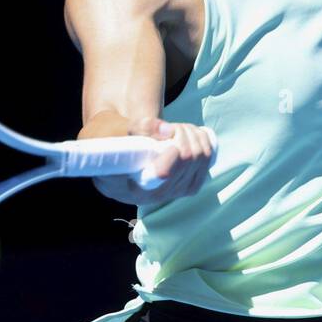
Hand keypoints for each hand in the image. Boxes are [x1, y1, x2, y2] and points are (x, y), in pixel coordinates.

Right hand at [91, 116, 214, 206]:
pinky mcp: (189, 186)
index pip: (163, 174)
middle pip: (188, 158)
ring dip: (192, 134)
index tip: (169, 134)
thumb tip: (166, 130)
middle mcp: (158, 194)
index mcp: (135, 186)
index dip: (172, 153)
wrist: (117, 160)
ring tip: (176, 129)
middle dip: (181, 133)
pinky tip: (189, 135)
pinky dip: (202, 141)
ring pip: (201, 156)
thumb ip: (138, 128)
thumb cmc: (114, 144)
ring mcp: (176, 192)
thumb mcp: (117, 132)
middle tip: (168, 126)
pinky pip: (208, 161)